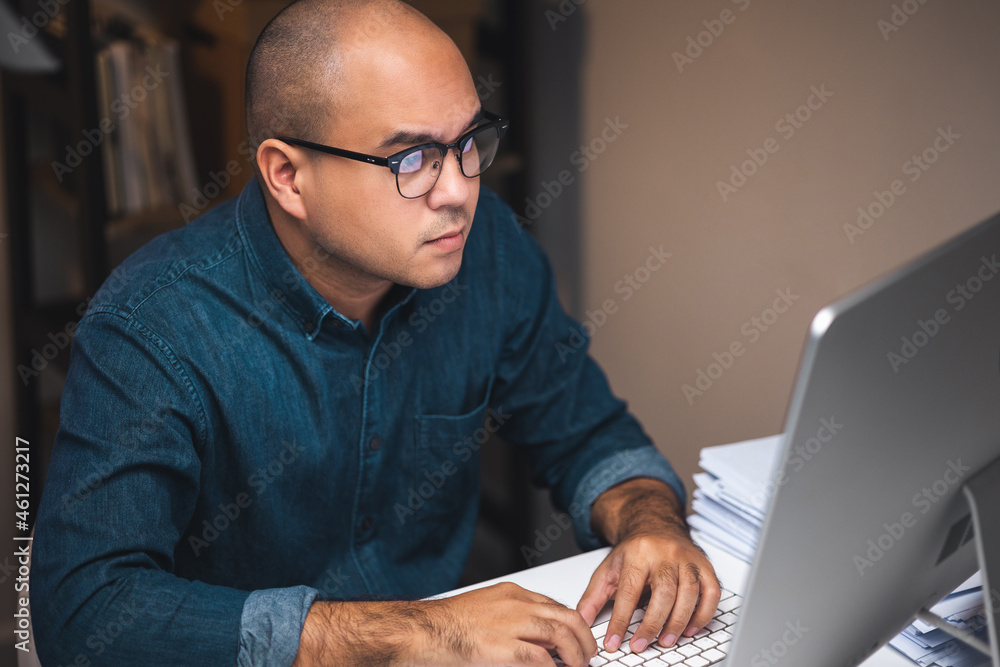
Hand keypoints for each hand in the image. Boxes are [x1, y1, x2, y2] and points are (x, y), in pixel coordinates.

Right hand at [420, 582, 597, 665]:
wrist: (422, 631)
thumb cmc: (445, 625)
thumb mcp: (483, 611)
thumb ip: (508, 619)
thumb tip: (531, 640)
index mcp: (510, 593)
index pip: (553, 604)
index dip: (570, 623)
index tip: (576, 637)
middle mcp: (516, 604)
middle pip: (566, 615)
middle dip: (583, 636)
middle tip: (587, 653)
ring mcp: (511, 624)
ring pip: (561, 633)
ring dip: (576, 653)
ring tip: (579, 665)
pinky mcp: (503, 648)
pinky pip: (540, 659)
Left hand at [577, 477, 720, 653]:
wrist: (655, 525)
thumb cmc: (634, 551)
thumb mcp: (608, 569)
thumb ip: (593, 596)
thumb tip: (581, 620)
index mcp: (638, 553)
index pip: (629, 591)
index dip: (621, 620)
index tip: (613, 642)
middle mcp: (665, 553)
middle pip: (663, 592)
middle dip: (652, 624)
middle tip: (640, 645)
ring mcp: (687, 558)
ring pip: (689, 593)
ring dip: (678, 622)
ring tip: (665, 641)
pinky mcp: (704, 565)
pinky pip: (711, 592)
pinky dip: (703, 614)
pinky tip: (690, 628)